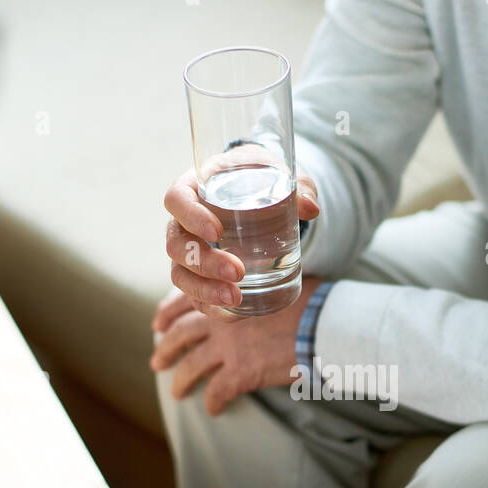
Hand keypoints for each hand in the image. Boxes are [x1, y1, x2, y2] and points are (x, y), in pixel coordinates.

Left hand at [150, 275, 321, 415]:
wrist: (323, 325)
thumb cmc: (311, 300)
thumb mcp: (278, 281)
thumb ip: (260, 285)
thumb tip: (263, 284)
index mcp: (226, 294)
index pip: (185, 299)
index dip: (168, 312)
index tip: (158, 322)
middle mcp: (220, 320)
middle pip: (180, 335)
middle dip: (165, 348)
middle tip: (157, 361)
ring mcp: (228, 347)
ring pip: (191, 366)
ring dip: (180, 380)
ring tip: (176, 393)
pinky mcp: (241, 373)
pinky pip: (217, 391)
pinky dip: (212, 402)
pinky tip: (214, 410)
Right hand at [162, 164, 318, 317]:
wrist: (260, 196)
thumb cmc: (261, 177)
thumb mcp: (279, 175)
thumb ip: (297, 186)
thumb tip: (310, 208)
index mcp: (193, 188)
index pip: (177, 200)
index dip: (191, 216)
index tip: (217, 231)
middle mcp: (182, 222)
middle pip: (176, 245)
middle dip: (204, 263)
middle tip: (237, 272)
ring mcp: (187, 252)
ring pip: (180, 276)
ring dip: (204, 291)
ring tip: (235, 299)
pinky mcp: (199, 276)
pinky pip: (195, 296)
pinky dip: (212, 308)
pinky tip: (235, 313)